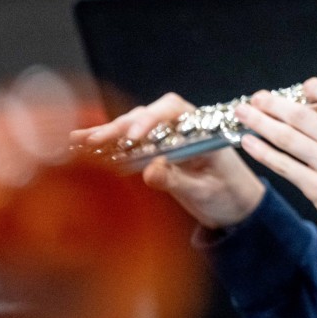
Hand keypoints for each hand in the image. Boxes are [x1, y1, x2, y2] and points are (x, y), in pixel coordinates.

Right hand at [71, 93, 264, 228]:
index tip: (134, 137)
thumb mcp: (206, 190)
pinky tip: (83, 145)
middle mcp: (182, 127)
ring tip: (78, 140)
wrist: (237, 207)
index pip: (173, 110)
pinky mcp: (155, 152)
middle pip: (147, 116)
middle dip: (120, 127)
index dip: (150, 119)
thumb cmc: (229, 194)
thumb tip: (150, 171)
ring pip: (134, 127)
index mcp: (202, 128)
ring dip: (108, 133)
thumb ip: (179, 180)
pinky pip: (130, 144)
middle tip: (94, 140)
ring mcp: (167, 139)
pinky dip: (109, 145)